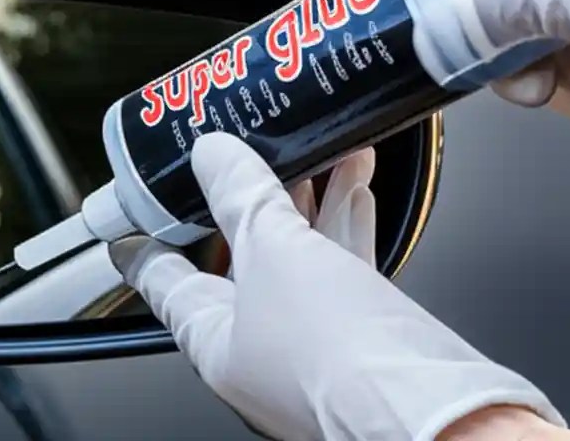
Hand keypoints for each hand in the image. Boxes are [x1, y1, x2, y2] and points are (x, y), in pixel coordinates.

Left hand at [110, 132, 562, 440]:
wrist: (439, 414)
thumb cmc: (342, 361)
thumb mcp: (274, 252)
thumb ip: (242, 196)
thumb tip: (214, 155)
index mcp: (214, 343)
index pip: (165, 283)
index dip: (147, 246)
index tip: (131, 225)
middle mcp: (259, 351)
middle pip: (239, 263)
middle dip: (246, 204)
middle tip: (239, 161)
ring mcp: (313, 347)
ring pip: (297, 260)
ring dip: (305, 203)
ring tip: (313, 155)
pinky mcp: (365, 340)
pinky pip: (343, 269)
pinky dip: (345, 224)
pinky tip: (354, 186)